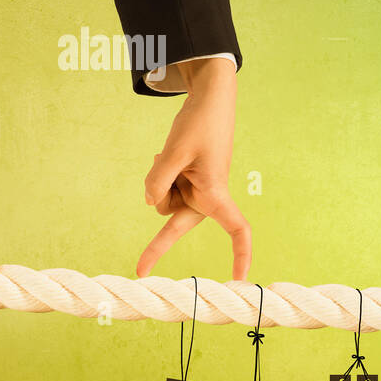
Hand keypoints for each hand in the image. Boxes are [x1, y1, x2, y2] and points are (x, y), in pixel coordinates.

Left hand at [137, 57, 251, 280]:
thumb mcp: (173, 152)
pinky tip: (167, 155)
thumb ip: (158, 181)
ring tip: (168, 156)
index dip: (240, 255)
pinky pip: (162, 188)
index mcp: (215, 193)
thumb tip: (150, 204)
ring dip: (158, 182)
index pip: (236, 230)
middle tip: (139, 271)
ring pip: (163, 202)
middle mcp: (207, 197)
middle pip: (175, 222)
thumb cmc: (199, 125)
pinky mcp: (187, 182)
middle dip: (159, 240)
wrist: (207, 101)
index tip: (238, 279)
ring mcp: (196, 190)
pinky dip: (160, 175)